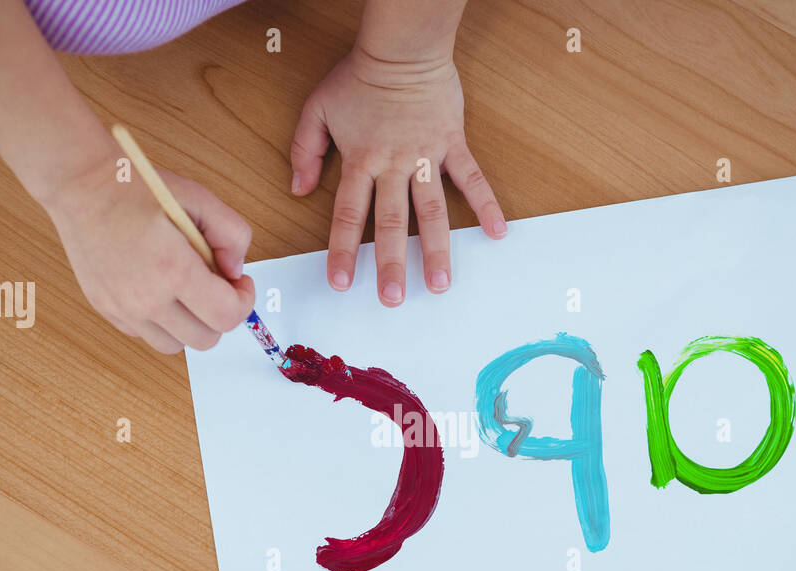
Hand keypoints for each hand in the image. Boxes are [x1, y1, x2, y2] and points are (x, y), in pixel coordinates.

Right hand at [46, 161, 254, 352]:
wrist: (80, 184)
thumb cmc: (135, 186)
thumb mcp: (198, 198)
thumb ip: (232, 234)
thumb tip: (236, 270)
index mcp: (174, 269)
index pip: (226, 317)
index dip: (244, 303)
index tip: (240, 284)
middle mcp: (147, 298)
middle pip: (205, 339)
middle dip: (220, 316)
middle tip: (217, 287)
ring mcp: (123, 307)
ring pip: (174, 345)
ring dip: (189, 325)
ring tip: (186, 292)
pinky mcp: (105, 308)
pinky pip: (144, 334)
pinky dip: (160, 322)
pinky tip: (159, 290)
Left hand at [290, 44, 506, 306]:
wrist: (402, 48)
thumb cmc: (359, 77)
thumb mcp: (317, 109)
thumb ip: (304, 151)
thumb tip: (298, 190)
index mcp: (360, 161)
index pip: (347, 215)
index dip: (342, 251)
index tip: (341, 283)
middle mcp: (393, 166)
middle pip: (390, 223)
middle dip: (390, 264)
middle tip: (393, 298)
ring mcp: (426, 157)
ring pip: (431, 212)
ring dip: (435, 250)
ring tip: (439, 284)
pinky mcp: (453, 145)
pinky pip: (472, 179)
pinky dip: (486, 205)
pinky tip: (497, 233)